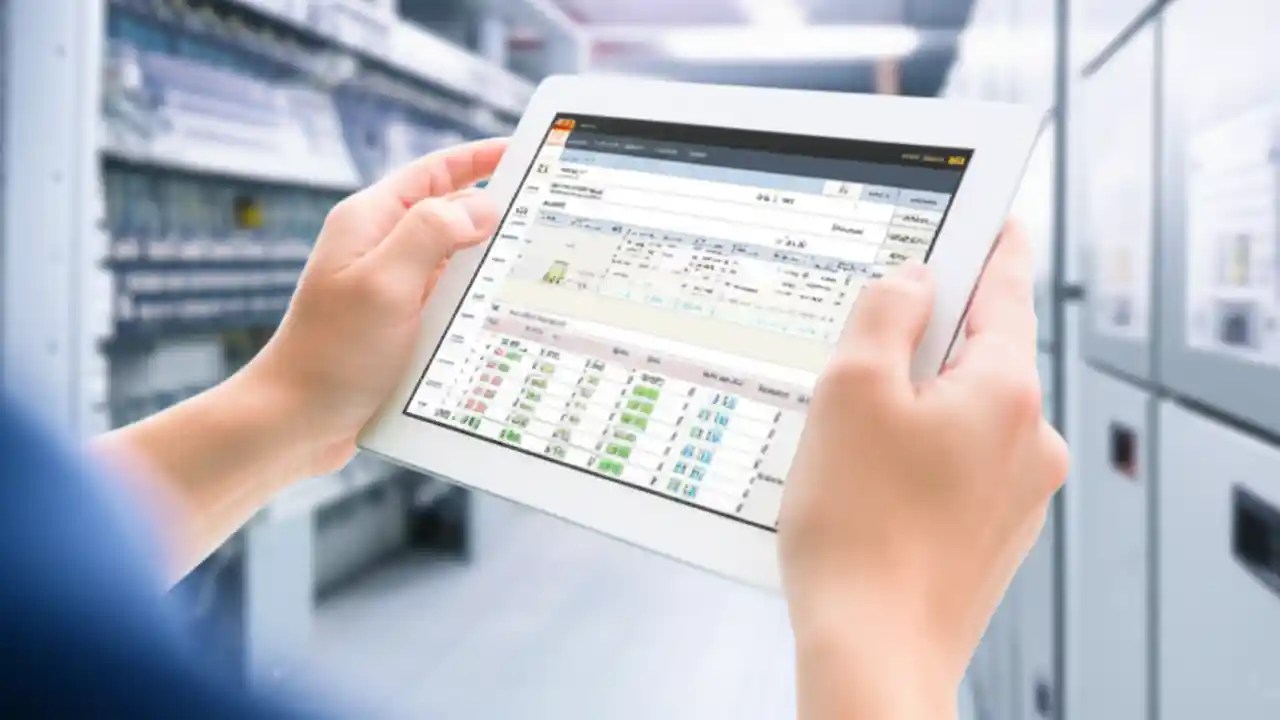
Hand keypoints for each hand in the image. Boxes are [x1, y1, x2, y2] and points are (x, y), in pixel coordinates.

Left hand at [245, 139, 506, 474]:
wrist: (296, 422)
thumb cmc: (331, 354)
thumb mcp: (384, 284)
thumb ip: (431, 234)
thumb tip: (481, 206)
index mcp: (369, 221)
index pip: (435, 172)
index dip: (480, 158)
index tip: (525, 153)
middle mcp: (380, 247)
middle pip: (450, 213)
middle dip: (495, 211)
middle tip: (547, 212)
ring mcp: (390, 286)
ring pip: (454, 259)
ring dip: (489, 260)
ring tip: (536, 261)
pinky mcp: (399, 322)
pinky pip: (449, 298)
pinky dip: (476, 297)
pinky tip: (504, 309)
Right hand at [779, 222, 1067, 718]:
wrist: (874, 652)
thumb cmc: (859, 531)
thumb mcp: (851, 392)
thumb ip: (884, 314)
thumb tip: (912, 283)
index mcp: (1006, 392)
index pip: (1006, 290)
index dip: (995, 246)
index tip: (998, 219)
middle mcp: (1028, 439)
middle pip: (976, 355)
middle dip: (919, 349)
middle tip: (856, 365)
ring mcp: (1017, 493)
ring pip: (960, 415)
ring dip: (910, 410)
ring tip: (848, 449)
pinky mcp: (993, 534)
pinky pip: (956, 466)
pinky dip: (916, 459)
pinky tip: (869, 489)